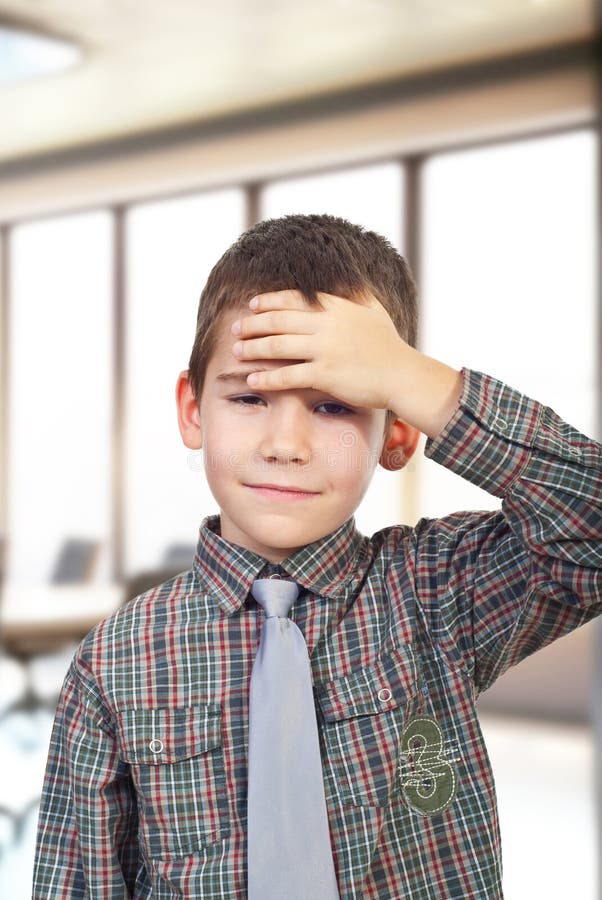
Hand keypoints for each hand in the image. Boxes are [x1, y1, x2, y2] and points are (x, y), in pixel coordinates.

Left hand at [230, 288, 407, 410]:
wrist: (403, 375)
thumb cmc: (390, 346)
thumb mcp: (374, 310)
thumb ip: (357, 295)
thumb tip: (348, 281)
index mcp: (336, 307)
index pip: (294, 298)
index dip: (269, 301)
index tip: (252, 305)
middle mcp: (327, 325)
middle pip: (279, 320)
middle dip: (252, 324)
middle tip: (235, 329)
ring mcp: (325, 349)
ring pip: (278, 345)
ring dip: (253, 348)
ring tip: (237, 352)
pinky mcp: (325, 374)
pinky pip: (288, 375)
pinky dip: (267, 377)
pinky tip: (252, 379)